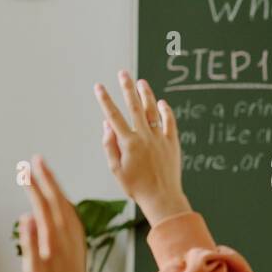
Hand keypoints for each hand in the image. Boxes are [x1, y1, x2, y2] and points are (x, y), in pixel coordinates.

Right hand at [17, 156, 90, 271]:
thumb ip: (30, 243)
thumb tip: (27, 217)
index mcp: (56, 240)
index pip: (43, 204)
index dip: (34, 185)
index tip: (25, 169)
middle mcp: (69, 236)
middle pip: (57, 199)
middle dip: (47, 177)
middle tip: (36, 159)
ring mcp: (76, 239)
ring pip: (66, 205)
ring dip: (55, 187)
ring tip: (45, 172)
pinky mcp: (79, 244)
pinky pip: (71, 214)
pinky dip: (63, 201)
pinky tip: (60, 199)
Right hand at [95, 72, 190, 225]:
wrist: (162, 198)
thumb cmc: (136, 187)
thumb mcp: (116, 169)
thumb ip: (110, 146)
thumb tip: (106, 125)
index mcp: (128, 143)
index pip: (113, 116)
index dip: (105, 100)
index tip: (99, 86)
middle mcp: (144, 136)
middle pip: (134, 106)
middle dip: (127, 88)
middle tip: (123, 73)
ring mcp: (160, 138)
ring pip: (152, 110)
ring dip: (146, 95)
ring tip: (141, 82)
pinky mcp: (172, 142)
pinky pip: (169, 122)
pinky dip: (166, 111)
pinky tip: (161, 102)